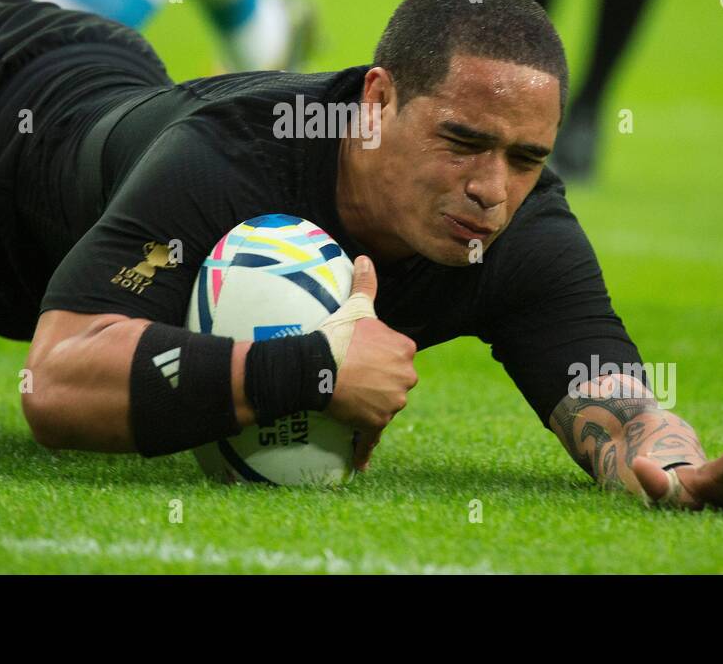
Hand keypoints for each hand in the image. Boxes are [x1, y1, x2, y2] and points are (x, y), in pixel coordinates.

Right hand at [321, 255, 417, 469]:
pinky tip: (360, 464)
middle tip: (353, 375)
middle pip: (396, 382)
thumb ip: (365, 283)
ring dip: (371, 406)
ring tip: (348, 399)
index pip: (399, 355)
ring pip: (384, 406)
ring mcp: (392, 403)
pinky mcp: (375, 423)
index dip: (380, 355)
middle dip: (380, 381)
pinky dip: (364, 451)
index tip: (362, 354)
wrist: (316, 366)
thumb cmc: (337, 335)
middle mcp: (406, 378)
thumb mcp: (355, 306)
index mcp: (405, 350)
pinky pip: (370, 439)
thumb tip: (365, 257)